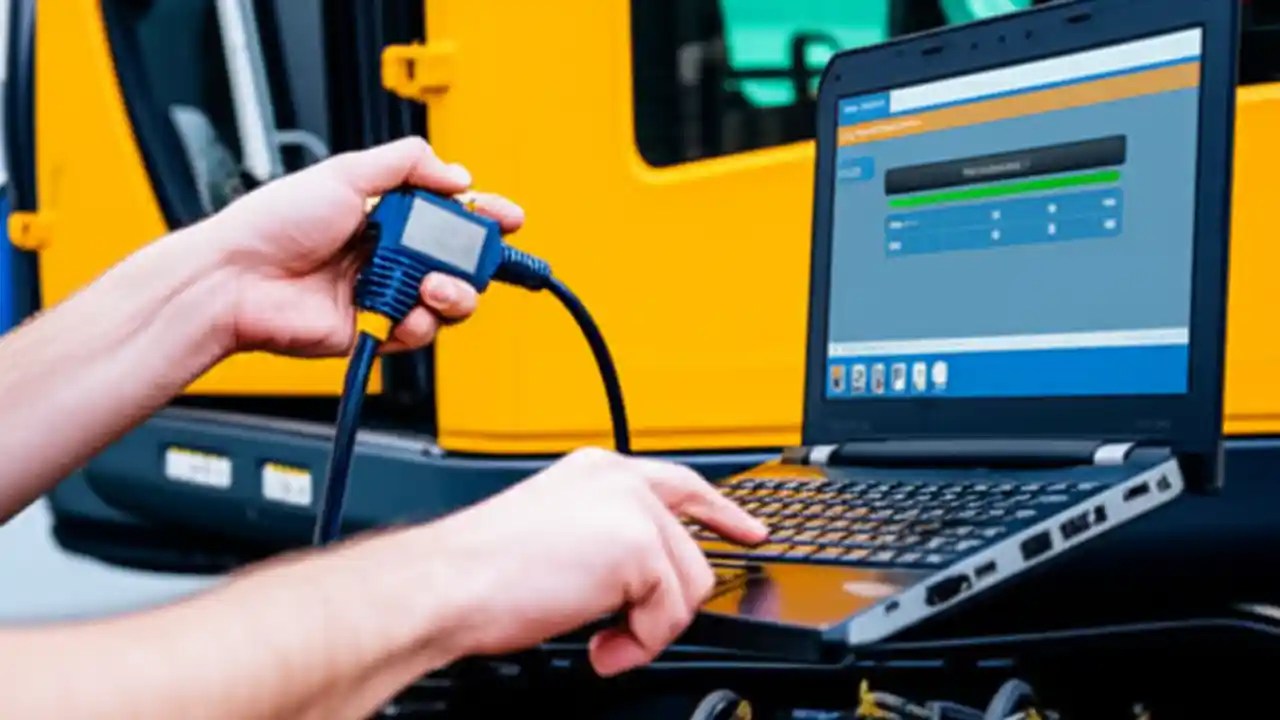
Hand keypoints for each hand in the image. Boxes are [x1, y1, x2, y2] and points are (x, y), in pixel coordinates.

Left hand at [208, 136, 523, 356]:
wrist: (234, 280)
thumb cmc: (271, 225)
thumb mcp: (345, 173)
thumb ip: (406, 165)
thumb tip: (457, 174)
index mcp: (385, 214)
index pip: (448, 215)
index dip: (482, 217)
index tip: (508, 217)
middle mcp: (389, 255)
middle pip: (458, 261)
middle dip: (475, 259)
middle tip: (475, 256)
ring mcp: (383, 293)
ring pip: (448, 301)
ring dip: (454, 293)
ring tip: (433, 285)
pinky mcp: (375, 330)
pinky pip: (419, 332)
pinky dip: (421, 321)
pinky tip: (408, 307)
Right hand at [427, 448, 769, 676]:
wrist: (449, 584)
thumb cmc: (483, 571)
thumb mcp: (558, 537)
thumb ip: (606, 539)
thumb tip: (639, 582)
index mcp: (599, 472)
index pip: (681, 485)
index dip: (722, 512)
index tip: (750, 531)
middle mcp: (621, 479)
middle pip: (690, 554)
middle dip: (663, 606)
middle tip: (620, 631)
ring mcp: (633, 509)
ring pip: (689, 586)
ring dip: (648, 628)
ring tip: (602, 638)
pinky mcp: (639, 544)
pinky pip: (670, 613)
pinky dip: (639, 642)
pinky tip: (601, 643)